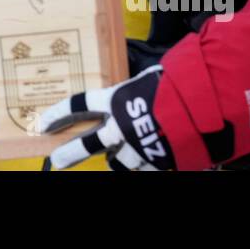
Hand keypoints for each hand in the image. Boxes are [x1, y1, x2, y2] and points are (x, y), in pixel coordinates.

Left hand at [39, 66, 174, 170]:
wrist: (205, 106)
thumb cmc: (178, 84)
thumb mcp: (150, 78)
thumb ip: (136, 90)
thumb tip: (135, 93)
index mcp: (115, 99)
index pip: (79, 104)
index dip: (59, 113)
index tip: (44, 122)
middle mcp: (120, 125)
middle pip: (87, 144)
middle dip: (69, 153)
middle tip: (56, 161)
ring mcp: (136, 146)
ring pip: (117, 163)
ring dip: (119, 161)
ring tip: (124, 157)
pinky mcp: (154, 162)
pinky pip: (143, 170)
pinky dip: (145, 166)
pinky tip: (150, 160)